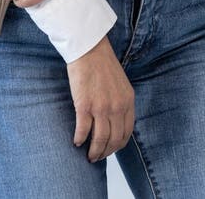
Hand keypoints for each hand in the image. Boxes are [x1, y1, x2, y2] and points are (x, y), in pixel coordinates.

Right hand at [68, 36, 134, 161]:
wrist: (89, 48)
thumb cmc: (102, 63)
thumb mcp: (121, 83)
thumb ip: (120, 102)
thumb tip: (114, 121)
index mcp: (128, 101)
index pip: (126, 132)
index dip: (118, 145)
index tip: (110, 149)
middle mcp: (117, 107)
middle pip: (114, 140)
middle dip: (105, 152)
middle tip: (97, 156)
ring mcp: (102, 107)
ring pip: (100, 140)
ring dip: (93, 151)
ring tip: (88, 155)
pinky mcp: (85, 106)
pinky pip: (83, 131)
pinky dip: (79, 140)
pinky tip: (76, 141)